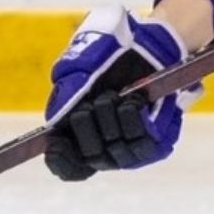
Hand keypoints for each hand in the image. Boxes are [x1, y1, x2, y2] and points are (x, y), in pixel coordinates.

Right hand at [43, 6, 200, 181]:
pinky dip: (137, 117)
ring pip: (117, 151)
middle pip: (90, 156)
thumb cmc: (109, 56)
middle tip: (99, 97)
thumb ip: (65, 92)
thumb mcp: (78, 65)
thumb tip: (57, 121)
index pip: (68, 167)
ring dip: (115, 117)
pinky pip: (144, 143)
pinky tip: (137, 100)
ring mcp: (131, 149)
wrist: (148, 46)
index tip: (58, 145)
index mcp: (79, 136)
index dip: (61, 160)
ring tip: (122, 94)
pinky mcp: (156, 145)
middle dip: (90, 122)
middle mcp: (105, 149)